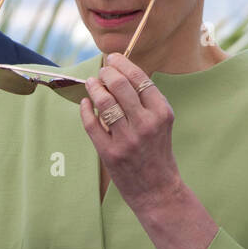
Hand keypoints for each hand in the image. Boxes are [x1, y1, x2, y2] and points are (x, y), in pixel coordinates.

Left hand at [80, 52, 182, 210]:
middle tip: (101, 71)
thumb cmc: (157, 152)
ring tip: (91, 83)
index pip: (140, 79)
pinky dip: (86, 110)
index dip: (123, 64)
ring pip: (104, 102)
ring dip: (94, 88)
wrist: (157, 189)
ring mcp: (127, 139)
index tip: (112, 58)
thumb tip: (121, 73)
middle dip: (106, 72)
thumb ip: (146, 101)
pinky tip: (85, 103)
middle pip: (120, 85)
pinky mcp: (110, 153)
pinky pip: (92, 125)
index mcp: (162, 112)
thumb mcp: (161, 123)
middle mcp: (146, 123)